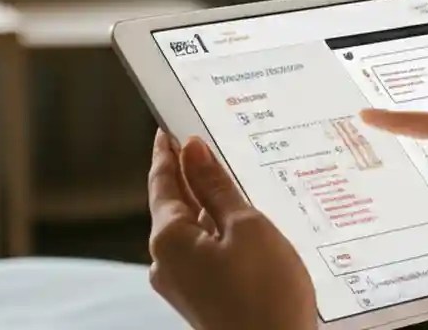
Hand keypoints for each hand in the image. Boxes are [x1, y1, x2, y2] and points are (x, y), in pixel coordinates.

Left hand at [147, 130, 316, 329]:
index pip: (162, 182)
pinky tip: (243, 226)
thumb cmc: (265, 293)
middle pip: (174, 206)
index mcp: (169, 238)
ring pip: (192, 231)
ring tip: (233, 179)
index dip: (166, 153)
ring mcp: (182, 284)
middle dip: (189, 177)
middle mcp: (165, 261)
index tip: (167, 128)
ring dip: (209, 206)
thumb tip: (191, 149)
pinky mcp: (201, 299)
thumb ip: (216, 187)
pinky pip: (204, 253)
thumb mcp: (246, 227)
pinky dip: (218, 233)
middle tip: (205, 143)